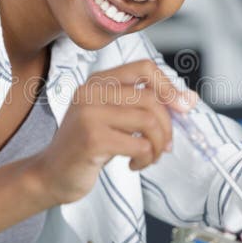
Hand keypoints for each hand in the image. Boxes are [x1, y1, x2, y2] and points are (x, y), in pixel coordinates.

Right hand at [33, 60, 196, 205]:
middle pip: (151, 99)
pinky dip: (145, 159)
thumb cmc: (88, 147)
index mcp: (98, 81)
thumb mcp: (116, 119)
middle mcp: (91, 92)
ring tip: (149, 157)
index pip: (144, 68)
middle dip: (167, 127)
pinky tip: (134, 165)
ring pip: (148, 122)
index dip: (169, 86)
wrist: (51, 174)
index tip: (182, 109)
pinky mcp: (92, 139)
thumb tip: (189, 99)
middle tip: (165, 146)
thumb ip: (145, 106)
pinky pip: (139, 145)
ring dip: (158, 145)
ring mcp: (89, 114)